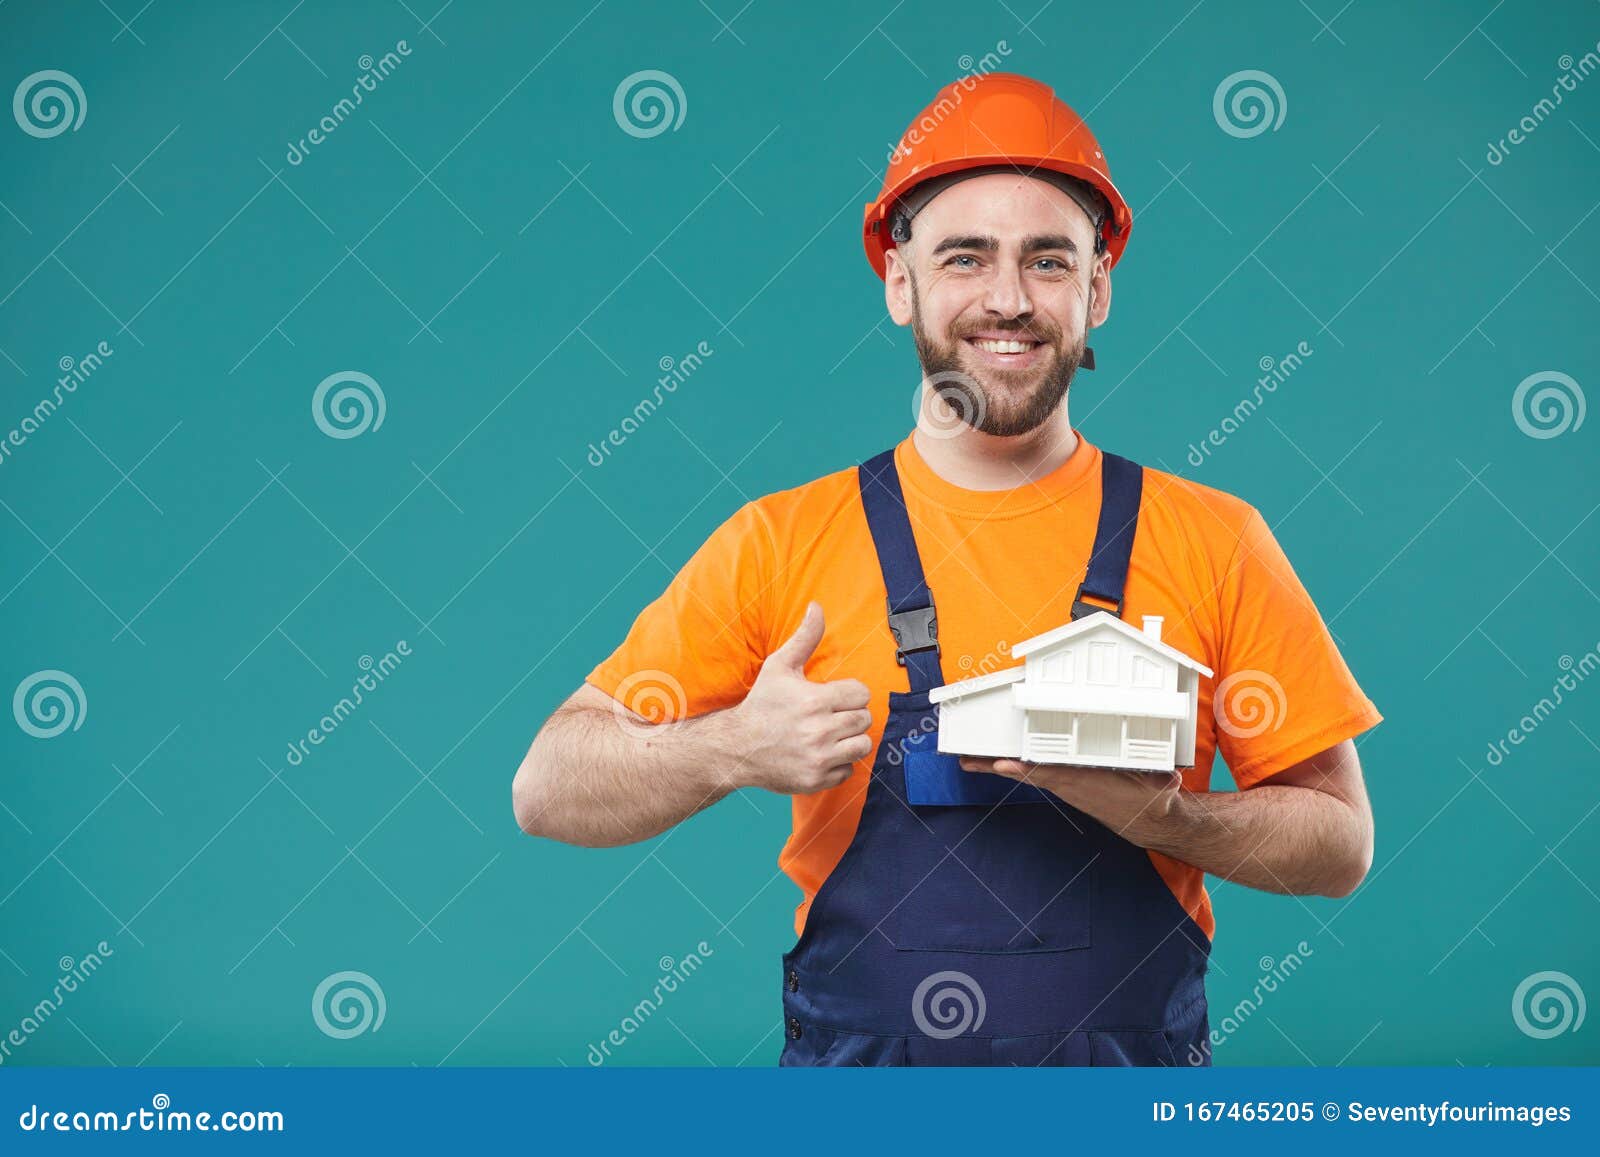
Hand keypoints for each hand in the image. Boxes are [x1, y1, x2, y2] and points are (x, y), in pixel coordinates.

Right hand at [729, 602, 873, 795]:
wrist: (737, 747)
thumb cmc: (761, 704)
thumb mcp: (779, 666)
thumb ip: (804, 637)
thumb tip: (817, 607)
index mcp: (815, 701)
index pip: (861, 694)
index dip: (850, 693)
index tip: (834, 697)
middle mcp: (820, 731)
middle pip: (864, 720)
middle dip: (850, 716)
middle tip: (831, 716)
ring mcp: (819, 758)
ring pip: (862, 746)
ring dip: (850, 740)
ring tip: (831, 735)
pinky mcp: (816, 779)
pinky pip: (847, 771)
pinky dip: (838, 764)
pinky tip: (820, 754)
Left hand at [958, 755, 1184, 845]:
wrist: (1151, 819)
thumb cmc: (1154, 796)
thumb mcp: (1160, 785)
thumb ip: (1160, 781)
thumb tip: (1169, 780)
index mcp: (1088, 783)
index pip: (1052, 773)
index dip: (1026, 770)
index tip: (1001, 765)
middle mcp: (1072, 785)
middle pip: (1027, 771)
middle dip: (995, 765)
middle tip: (966, 761)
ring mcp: (1066, 785)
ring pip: (1026, 771)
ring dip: (996, 765)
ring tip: (970, 760)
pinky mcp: (1066, 786)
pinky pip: (1034, 774)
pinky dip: (1013, 768)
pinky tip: (995, 764)